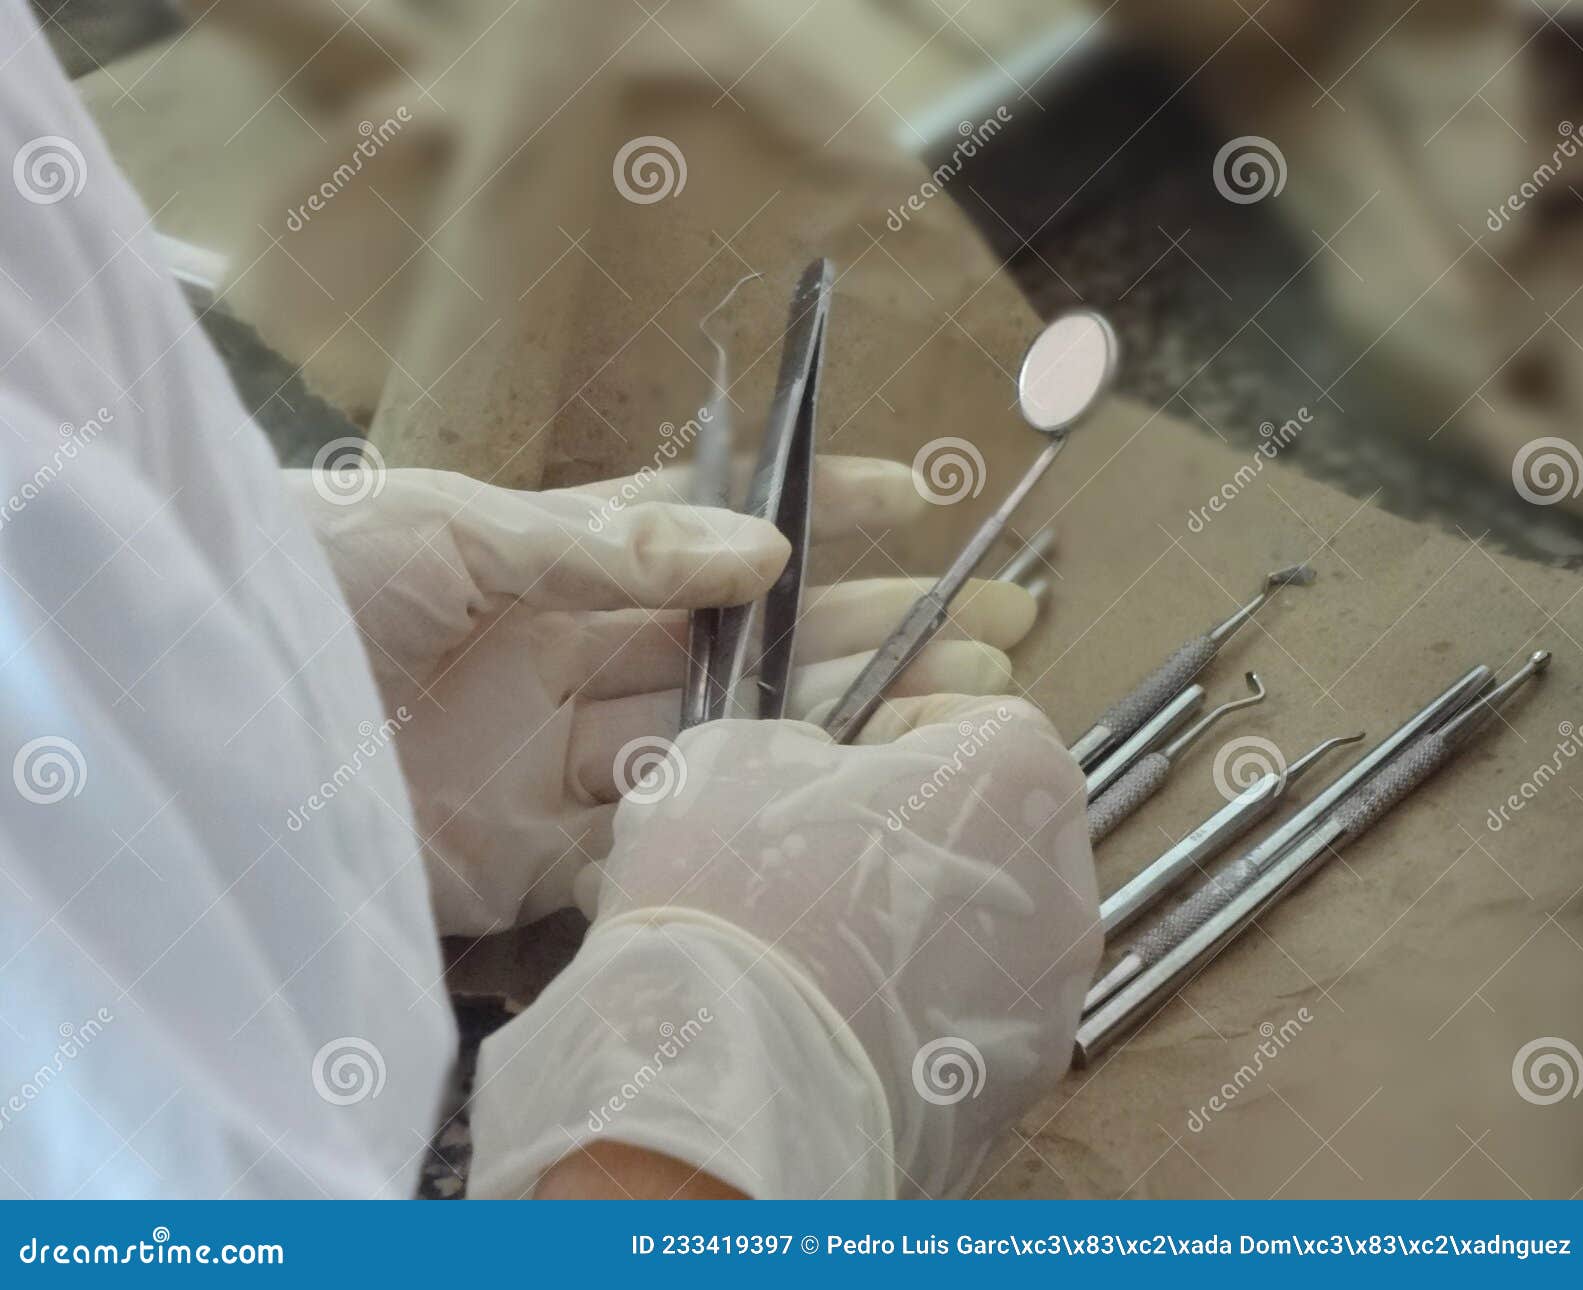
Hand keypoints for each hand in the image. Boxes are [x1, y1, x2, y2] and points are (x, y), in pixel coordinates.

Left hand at [290, 462, 1038, 933]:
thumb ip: (603, 543)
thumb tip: (756, 549)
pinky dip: (719, 833)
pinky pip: (640, 846)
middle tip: (974, 629)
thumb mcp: (452, 526)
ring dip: (816, 734)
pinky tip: (811, 813)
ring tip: (934, 714)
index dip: (807, 510)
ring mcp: (545, 758)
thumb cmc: (306, 578)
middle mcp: (561, 656)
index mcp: (545, 559)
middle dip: (854, 632)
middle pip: (733, 646)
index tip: (909, 500)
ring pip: (713, 744)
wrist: (197, 716)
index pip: (704, 527)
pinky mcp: (515, 856)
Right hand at [467, 695, 1100, 1198]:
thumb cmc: (734, 895)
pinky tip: (828, 1031)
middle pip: (993, 838)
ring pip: (983, 942)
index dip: (896, 735)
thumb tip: (812, 775)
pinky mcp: (1015, 1100)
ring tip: (815, 959)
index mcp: (1022, 782)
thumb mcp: (730, 759)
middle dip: (916, 839)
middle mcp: (1068, 894)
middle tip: (818, 863)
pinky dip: (912, 1023)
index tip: (831, 769)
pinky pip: (964, 1032)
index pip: (979, 725)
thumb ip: (799, 747)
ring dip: (917, 934)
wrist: (722, 1096)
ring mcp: (1050, 1010)